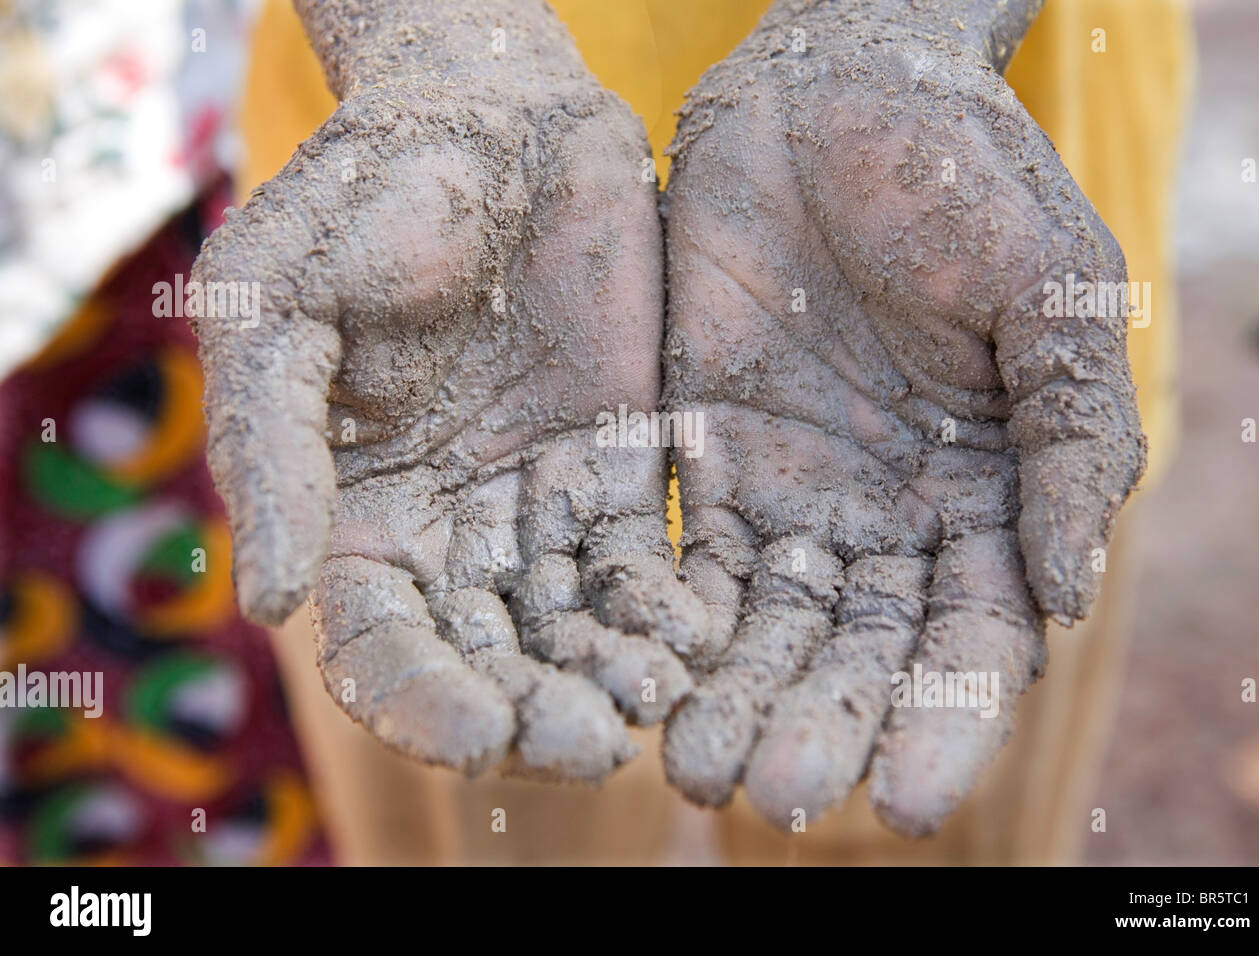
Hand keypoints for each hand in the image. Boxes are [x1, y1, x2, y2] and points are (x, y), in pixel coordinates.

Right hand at [191, 0, 703, 780]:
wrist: (489, 115)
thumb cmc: (360, 196)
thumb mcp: (279, 306)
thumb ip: (272, 449)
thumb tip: (270, 604)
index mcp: (354, 513)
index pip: (382, 643)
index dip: (423, 700)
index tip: (480, 735)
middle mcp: (451, 531)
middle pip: (491, 654)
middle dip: (536, 706)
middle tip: (594, 742)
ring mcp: (542, 502)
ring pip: (576, 620)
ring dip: (611, 671)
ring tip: (656, 702)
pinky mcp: (624, 465)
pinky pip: (648, 554)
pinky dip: (671, 604)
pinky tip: (702, 639)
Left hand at [660, 0, 1144, 832]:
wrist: (838, 92)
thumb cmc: (968, 177)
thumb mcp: (1052, 294)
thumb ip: (1074, 438)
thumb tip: (1069, 595)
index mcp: (992, 497)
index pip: (974, 638)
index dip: (946, 720)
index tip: (911, 801)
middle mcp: (891, 519)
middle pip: (858, 652)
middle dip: (822, 724)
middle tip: (779, 798)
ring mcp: (797, 494)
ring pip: (766, 626)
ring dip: (734, 697)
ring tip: (695, 773)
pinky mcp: (708, 458)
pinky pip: (685, 553)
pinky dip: (665, 618)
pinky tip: (639, 675)